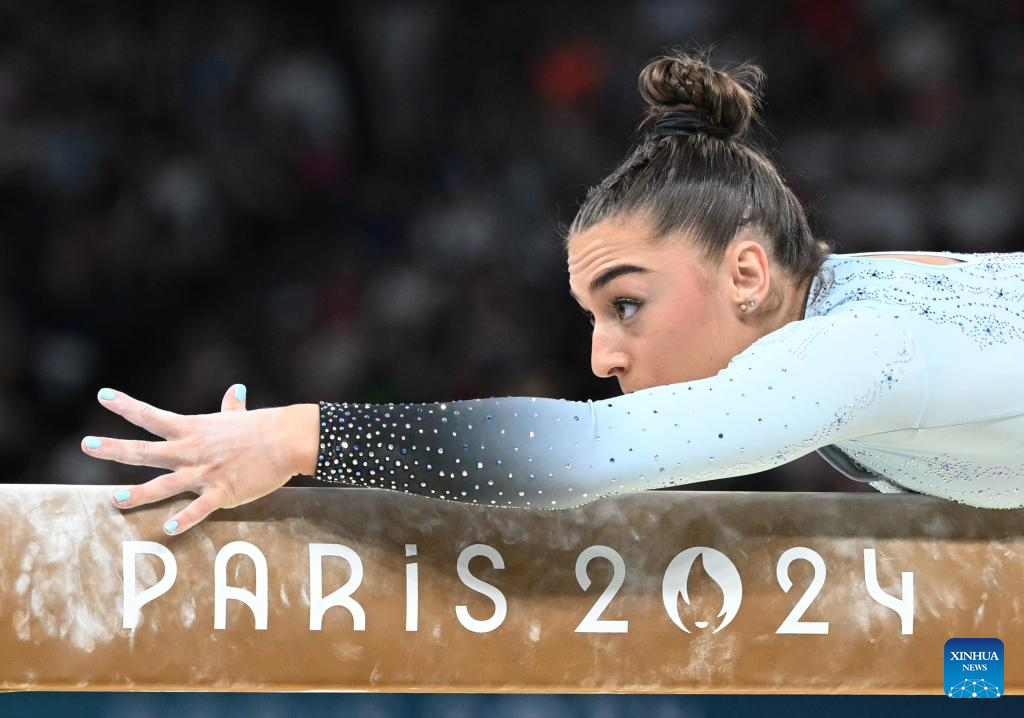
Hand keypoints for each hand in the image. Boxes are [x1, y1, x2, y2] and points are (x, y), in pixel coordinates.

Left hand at [84, 384, 298, 535]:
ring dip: (138, 493)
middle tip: (86, 445)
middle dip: (114, 448)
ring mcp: (205, 473)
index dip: (126, 406)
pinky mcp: (223, 492)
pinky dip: (185, 519)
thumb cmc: (265, 427)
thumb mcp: (241, 416)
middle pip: (146, 450)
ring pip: (164, 485)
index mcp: (194, 430)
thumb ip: (232, 407)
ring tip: (115, 499)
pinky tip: (169, 528)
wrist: (287, 440)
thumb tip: (235, 390)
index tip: (103, 396)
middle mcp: (192, 451)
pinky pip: (200, 508)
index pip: (152, 416)